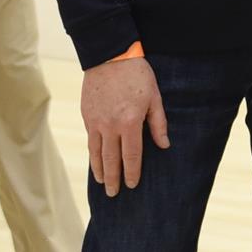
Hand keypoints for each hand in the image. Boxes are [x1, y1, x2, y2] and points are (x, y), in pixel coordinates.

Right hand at [80, 55, 168, 195]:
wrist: (110, 57)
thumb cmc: (137, 75)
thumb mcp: (154, 97)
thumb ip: (158, 123)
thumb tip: (164, 145)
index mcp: (130, 122)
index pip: (132, 155)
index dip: (132, 172)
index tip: (132, 185)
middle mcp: (111, 126)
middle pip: (112, 159)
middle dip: (114, 178)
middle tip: (114, 194)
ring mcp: (96, 122)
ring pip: (97, 153)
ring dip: (100, 171)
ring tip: (103, 184)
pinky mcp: (87, 116)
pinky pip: (90, 141)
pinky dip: (92, 155)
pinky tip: (96, 162)